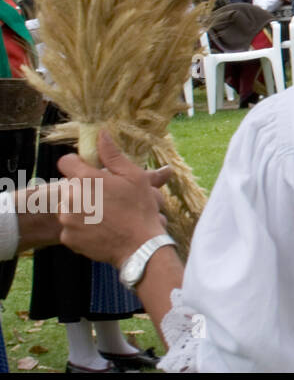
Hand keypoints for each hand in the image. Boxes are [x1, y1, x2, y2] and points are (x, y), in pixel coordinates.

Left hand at [56, 131, 174, 267]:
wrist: (139, 246)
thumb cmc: (140, 208)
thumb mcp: (133, 176)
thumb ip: (112, 155)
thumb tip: (101, 133)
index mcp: (86, 179)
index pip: (66, 162)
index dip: (78, 164)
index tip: (92, 172)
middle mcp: (71, 198)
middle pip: (69, 186)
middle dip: (84, 189)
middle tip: (106, 198)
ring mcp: (67, 220)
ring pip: (69, 206)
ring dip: (81, 208)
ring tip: (105, 215)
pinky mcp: (67, 238)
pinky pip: (70, 227)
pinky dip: (82, 227)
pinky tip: (101, 229)